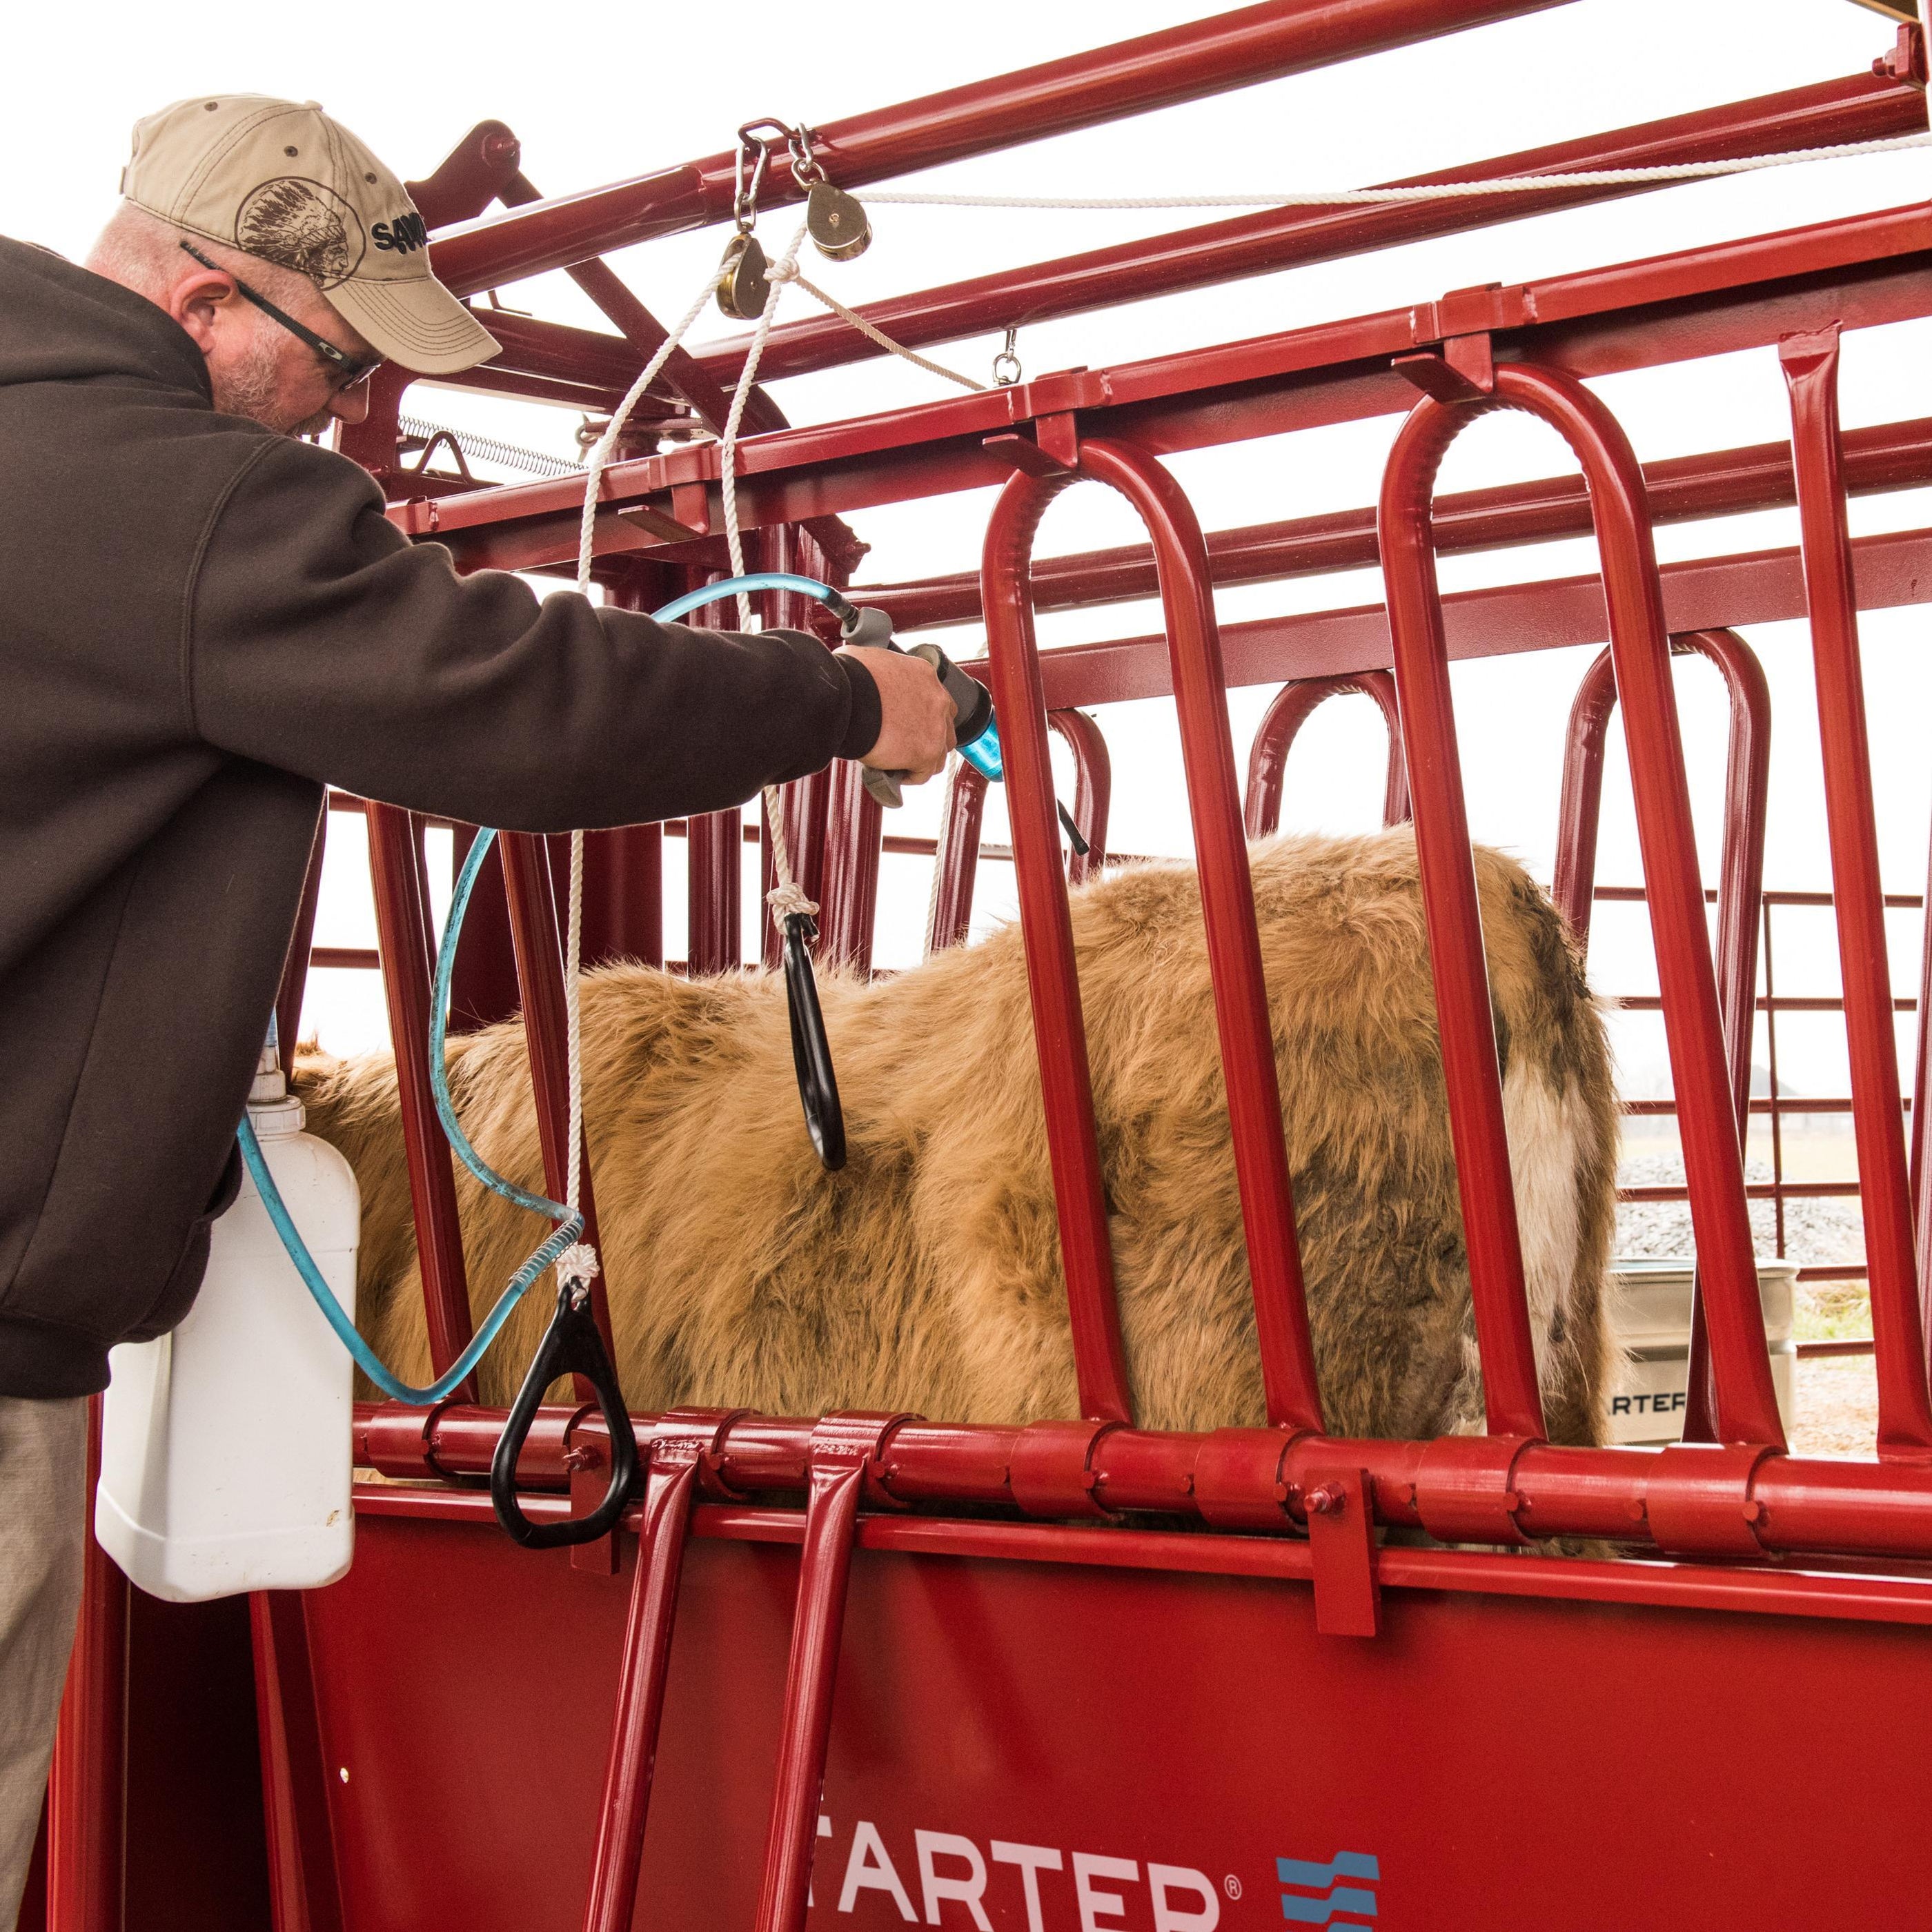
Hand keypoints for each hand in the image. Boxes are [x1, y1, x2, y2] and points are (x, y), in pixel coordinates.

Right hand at [837, 645, 955, 784]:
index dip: (924, 714)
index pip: (936, 698)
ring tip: (903, 762)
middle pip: (945, 726)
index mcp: (924, 675)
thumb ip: (881, 673)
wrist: (846, 698)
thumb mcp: (871, 660)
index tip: (912, 722)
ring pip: (939, 753)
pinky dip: (911, 776)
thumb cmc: (851, 679)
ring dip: (923, 760)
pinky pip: (924, 772)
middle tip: (909, 743)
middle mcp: (936, 699)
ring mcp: (936, 727)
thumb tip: (868, 679)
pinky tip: (898, 774)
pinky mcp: (927, 752)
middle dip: (929, 737)